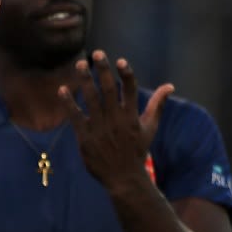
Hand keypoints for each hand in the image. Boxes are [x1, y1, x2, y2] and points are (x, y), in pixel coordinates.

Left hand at [60, 50, 173, 188]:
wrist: (123, 178)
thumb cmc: (136, 151)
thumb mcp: (149, 128)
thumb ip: (157, 105)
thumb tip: (169, 86)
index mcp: (131, 116)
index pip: (130, 90)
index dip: (125, 74)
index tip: (119, 60)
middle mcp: (116, 120)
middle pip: (109, 90)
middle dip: (103, 70)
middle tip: (97, 53)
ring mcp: (100, 128)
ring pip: (91, 99)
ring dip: (85, 80)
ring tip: (80, 64)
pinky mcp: (85, 137)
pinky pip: (75, 117)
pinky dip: (69, 103)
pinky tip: (62, 89)